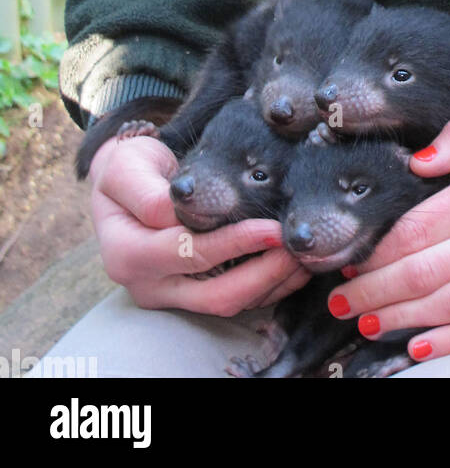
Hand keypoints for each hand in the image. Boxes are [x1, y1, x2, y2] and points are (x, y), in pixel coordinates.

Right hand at [87, 132, 309, 314]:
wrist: (124, 184)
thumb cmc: (128, 170)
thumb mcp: (127, 169)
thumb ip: (150, 192)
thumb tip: (184, 210)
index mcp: (127, 254)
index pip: (189, 253)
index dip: (234, 242)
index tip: (272, 228)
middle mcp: (148, 284)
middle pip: (214, 295)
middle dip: (262, 275)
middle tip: (296, 250)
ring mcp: (170, 293)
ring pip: (227, 303)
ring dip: (270, 284)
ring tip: (301, 258)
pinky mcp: (191, 292)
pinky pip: (232, 298)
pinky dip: (265, 286)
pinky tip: (291, 268)